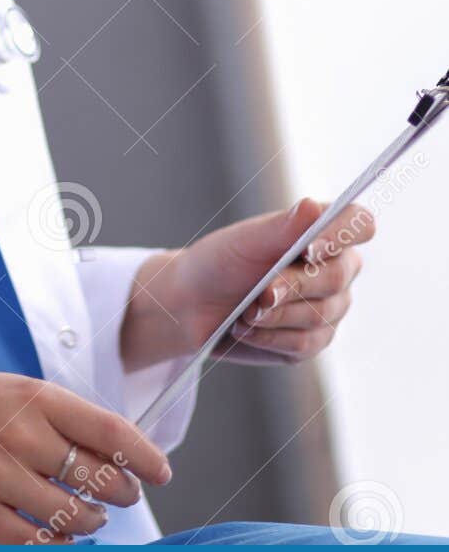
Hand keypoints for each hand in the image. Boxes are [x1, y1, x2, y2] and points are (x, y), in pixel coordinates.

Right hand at [0, 364, 171, 544]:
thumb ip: (48, 414)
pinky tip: (56, 539)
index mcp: (30, 395)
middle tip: (124, 497)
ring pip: (71, 515)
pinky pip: (34, 543)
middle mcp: (21, 433)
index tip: (160, 472)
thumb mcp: (1, 389)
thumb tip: (98, 447)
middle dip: (121, 493)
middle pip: (97, 477)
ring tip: (90, 519)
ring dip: (91, 523)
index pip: (108, 431)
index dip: (144, 457)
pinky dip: (55, 547)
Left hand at [122, 197, 375, 370]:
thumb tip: (314, 207)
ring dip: (274, 315)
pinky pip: (305, 344)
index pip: (359, 225)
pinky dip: (269, 337)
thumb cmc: (220, 262)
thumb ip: (282, 226)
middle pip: (336, 277)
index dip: (341, 235)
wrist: (192, 305)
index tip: (307, 248)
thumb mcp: (245, 240)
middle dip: (292, 286)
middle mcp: (335, 269)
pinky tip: (245, 329)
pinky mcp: (314, 341)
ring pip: (319, 316)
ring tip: (245, 311)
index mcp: (323, 232)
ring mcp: (329, 308)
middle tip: (260, 292)